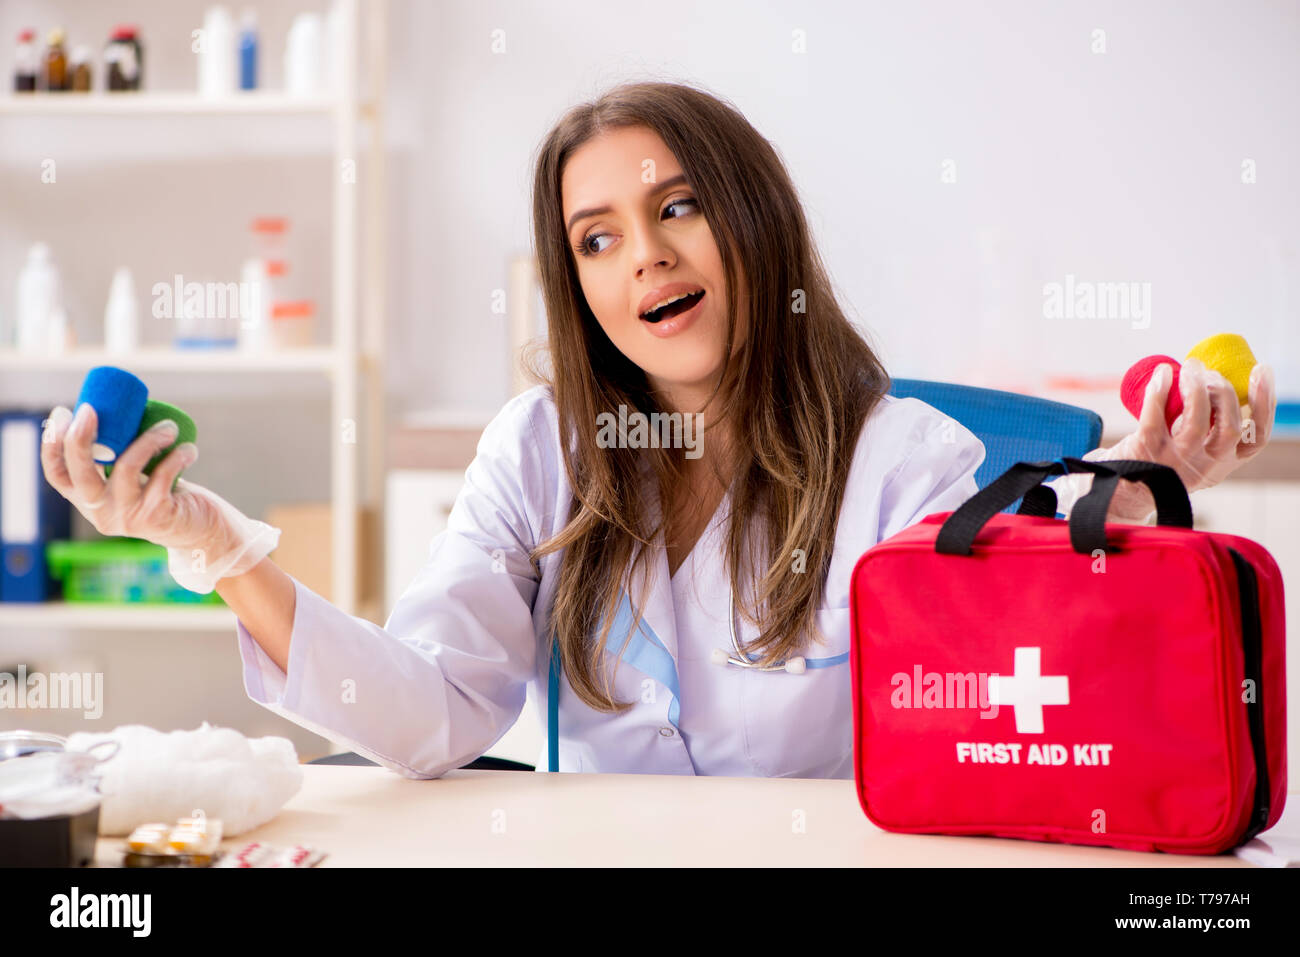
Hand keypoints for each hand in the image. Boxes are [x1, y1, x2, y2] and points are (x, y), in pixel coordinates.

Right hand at [41, 403, 279, 591]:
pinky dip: (177, 456)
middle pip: (80, 473)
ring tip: (169, 428)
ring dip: (149, 439)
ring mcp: (127, 516)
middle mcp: (101, 512)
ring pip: (127, 468)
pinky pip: (163, 475)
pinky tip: (189, 449)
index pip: (57, 474)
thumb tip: (115, 406)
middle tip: (92, 409)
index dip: (52, 444)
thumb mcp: (132, 480)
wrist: (198, 531)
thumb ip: (118, 456)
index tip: (62, 412)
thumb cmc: (162, 494)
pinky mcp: (156, 516)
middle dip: (79, 438)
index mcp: (88, 500)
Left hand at [1085, 357, 1275, 520]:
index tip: (1261, 372)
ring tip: (1189, 367)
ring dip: (1195, 388)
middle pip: (1229, 427)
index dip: (1265, 404)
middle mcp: (1202, 466)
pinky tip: (1162, 373)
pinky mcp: (1146, 451)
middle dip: (1224, 391)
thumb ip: (1208, 431)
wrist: (1117, 489)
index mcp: (1220, 465)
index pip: (1256, 439)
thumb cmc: (1158, 462)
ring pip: (1196, 422)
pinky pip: (1154, 417)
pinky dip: (1159, 391)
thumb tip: (1213, 380)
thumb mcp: (1193, 455)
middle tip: (1208, 371)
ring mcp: (1174, 460)